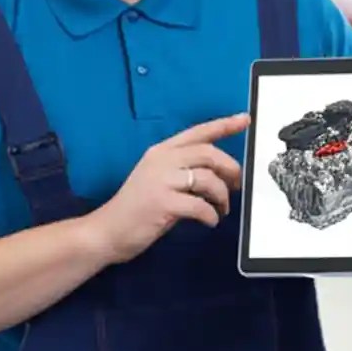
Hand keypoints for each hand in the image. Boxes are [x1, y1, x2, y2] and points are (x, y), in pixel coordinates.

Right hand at [93, 113, 250, 264]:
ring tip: (221, 209)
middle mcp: (161, 160)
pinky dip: (211, 215)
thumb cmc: (136, 207)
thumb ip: (183, 170)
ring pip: (208, 179)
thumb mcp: (158, 179)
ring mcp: (161, 181)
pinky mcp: (162, 203)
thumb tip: (219, 173)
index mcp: (161, 151)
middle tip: (237, 185)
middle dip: (231, 169)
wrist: (107, 231)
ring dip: (222, 196)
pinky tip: (210, 221)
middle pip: (209, 154)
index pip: (198, 132)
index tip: (244, 119)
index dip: (223, 125)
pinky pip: (200, 205)